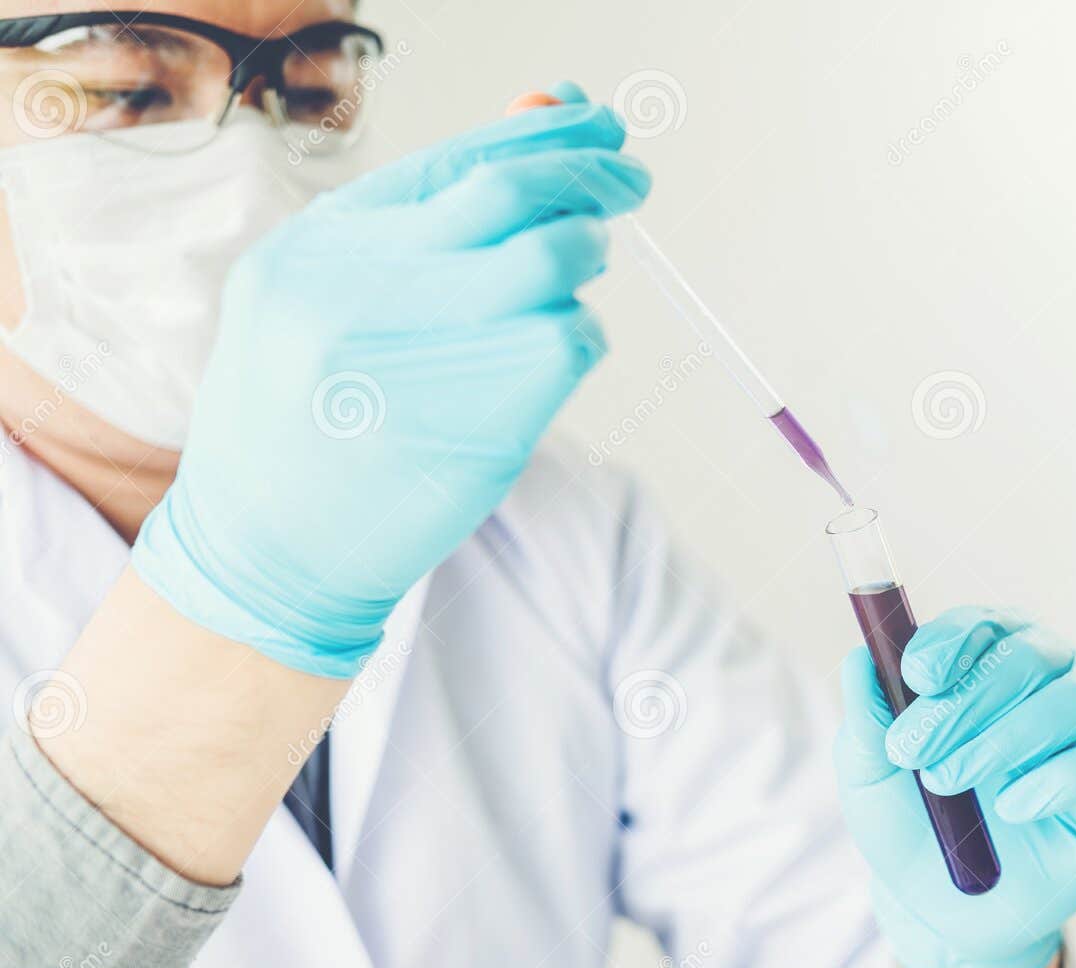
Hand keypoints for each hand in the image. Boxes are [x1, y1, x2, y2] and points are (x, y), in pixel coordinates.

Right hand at [132, 92, 649, 676]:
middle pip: (510, 192)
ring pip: (553, 261)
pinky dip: (580, 338)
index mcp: (317, 247)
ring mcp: (421, 353)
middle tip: (625, 181)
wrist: (269, 552)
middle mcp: (360, 286)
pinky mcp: (482, 417)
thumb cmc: (308, 418)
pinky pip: (569, 341)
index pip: (453, 159)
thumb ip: (420, 229)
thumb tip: (536, 132)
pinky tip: (551, 358)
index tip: (592, 126)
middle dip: (586, 176)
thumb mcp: (324, 301)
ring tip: (570, 281)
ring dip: (584, 258)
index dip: (540, 134)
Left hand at [835, 607, 1075, 967]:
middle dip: (967, 700)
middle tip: (916, 750)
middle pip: (1029, 655)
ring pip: (1074, 700)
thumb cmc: (912, 828)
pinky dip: (1065, 778)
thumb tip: (859, 658)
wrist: (947, 913)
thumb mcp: (870, 777)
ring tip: (949, 782)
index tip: (915, 674)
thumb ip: (866, 718)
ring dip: (1006, 739)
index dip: (953, 640)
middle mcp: (1052, 680)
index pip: (984, 624)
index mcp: (991, 660)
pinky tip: (1016, 807)